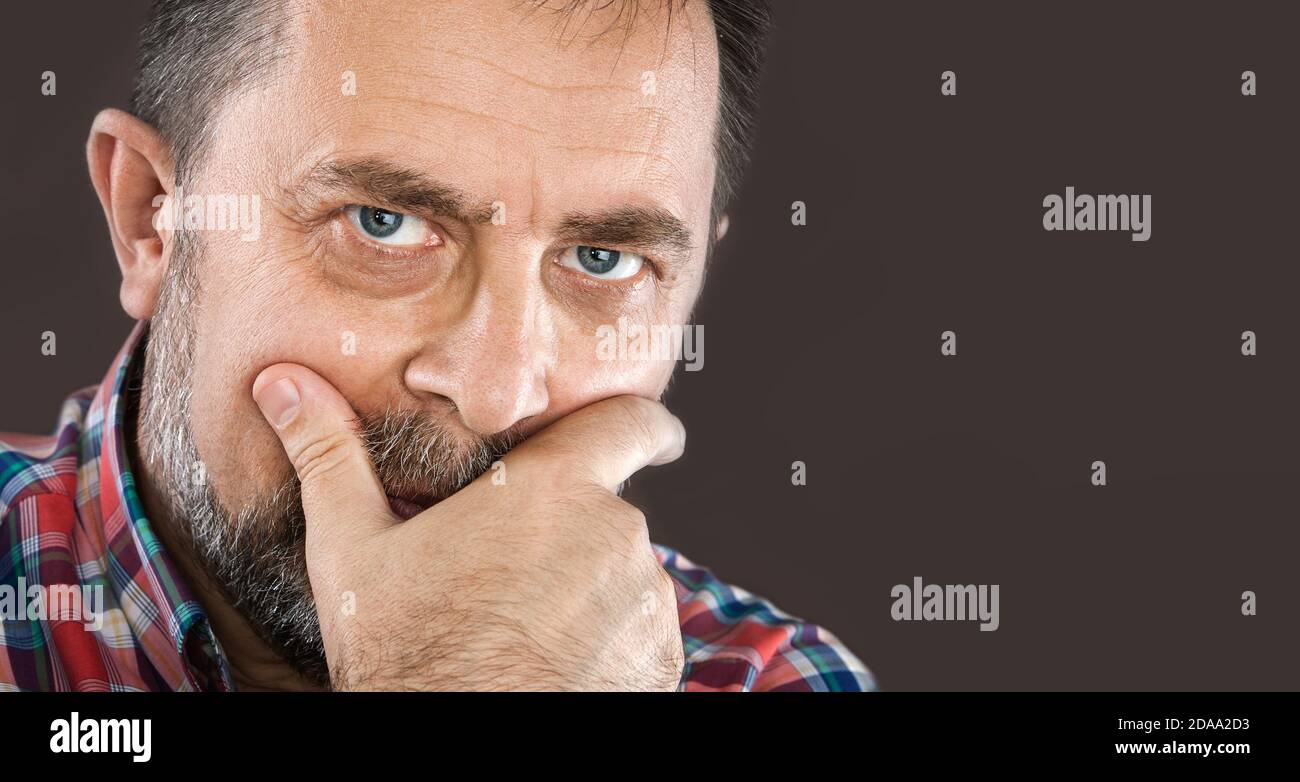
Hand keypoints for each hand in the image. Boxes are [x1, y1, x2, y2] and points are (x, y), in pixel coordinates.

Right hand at [252, 364, 685, 690]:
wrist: (456, 752)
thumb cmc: (405, 654)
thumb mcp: (352, 550)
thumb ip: (330, 455)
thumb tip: (281, 382)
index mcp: (554, 489)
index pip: (632, 423)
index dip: (646, 424)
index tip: (651, 433)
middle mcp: (617, 535)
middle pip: (609, 510)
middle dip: (571, 529)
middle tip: (508, 570)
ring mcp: (645, 601)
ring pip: (624, 572)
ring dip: (587, 586)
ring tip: (520, 627)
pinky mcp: (658, 658)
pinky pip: (638, 629)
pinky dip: (606, 638)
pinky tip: (550, 661)